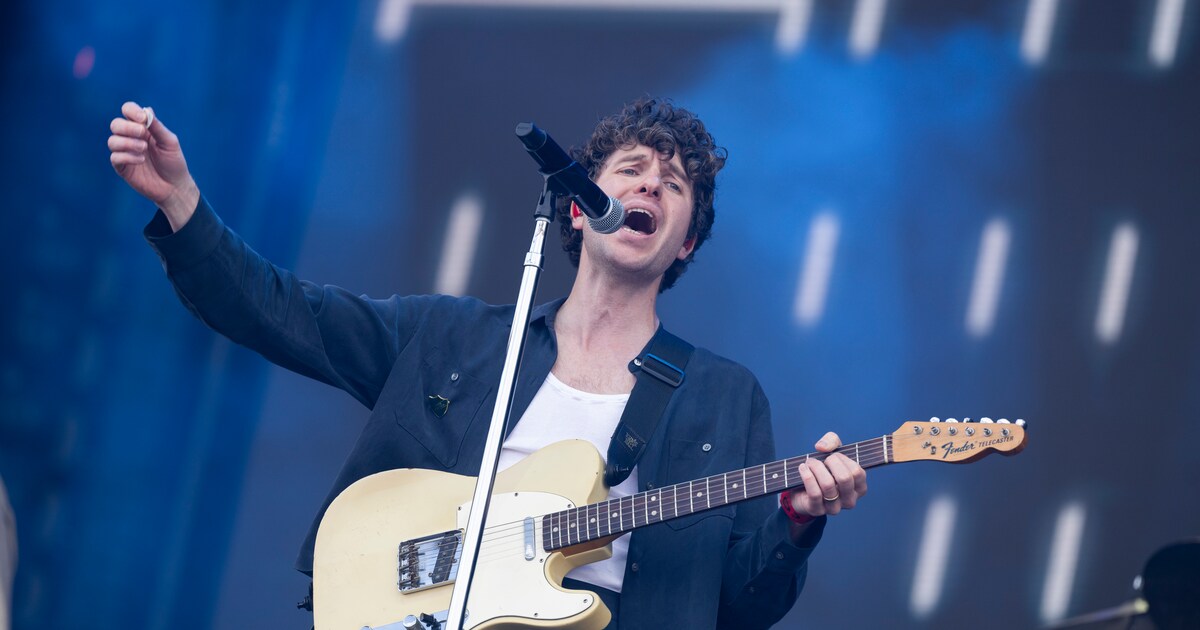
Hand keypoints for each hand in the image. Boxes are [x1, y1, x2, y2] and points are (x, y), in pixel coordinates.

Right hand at [109, 101, 198, 230]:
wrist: (175, 187)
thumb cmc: (174, 162)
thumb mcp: (170, 142)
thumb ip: (157, 127)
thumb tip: (146, 110)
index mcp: (143, 128)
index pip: (128, 110)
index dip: (131, 111)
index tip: (142, 119)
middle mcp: (131, 138)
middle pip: (115, 124)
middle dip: (128, 127)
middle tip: (144, 134)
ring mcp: (125, 153)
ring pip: (112, 141)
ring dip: (128, 143)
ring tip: (144, 150)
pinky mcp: (122, 167)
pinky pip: (115, 157)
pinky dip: (127, 157)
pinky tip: (141, 160)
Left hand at [789, 432, 867, 518]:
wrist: (802, 490)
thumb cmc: (823, 470)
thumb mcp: (831, 452)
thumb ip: (832, 441)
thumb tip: (822, 447)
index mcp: (859, 487)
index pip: (857, 472)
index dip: (842, 459)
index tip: (832, 456)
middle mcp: (850, 500)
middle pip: (845, 478)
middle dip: (830, 462)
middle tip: (820, 459)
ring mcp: (834, 508)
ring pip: (828, 485)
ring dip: (815, 468)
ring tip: (809, 463)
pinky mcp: (817, 510)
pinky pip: (815, 493)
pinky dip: (807, 476)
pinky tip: (803, 469)